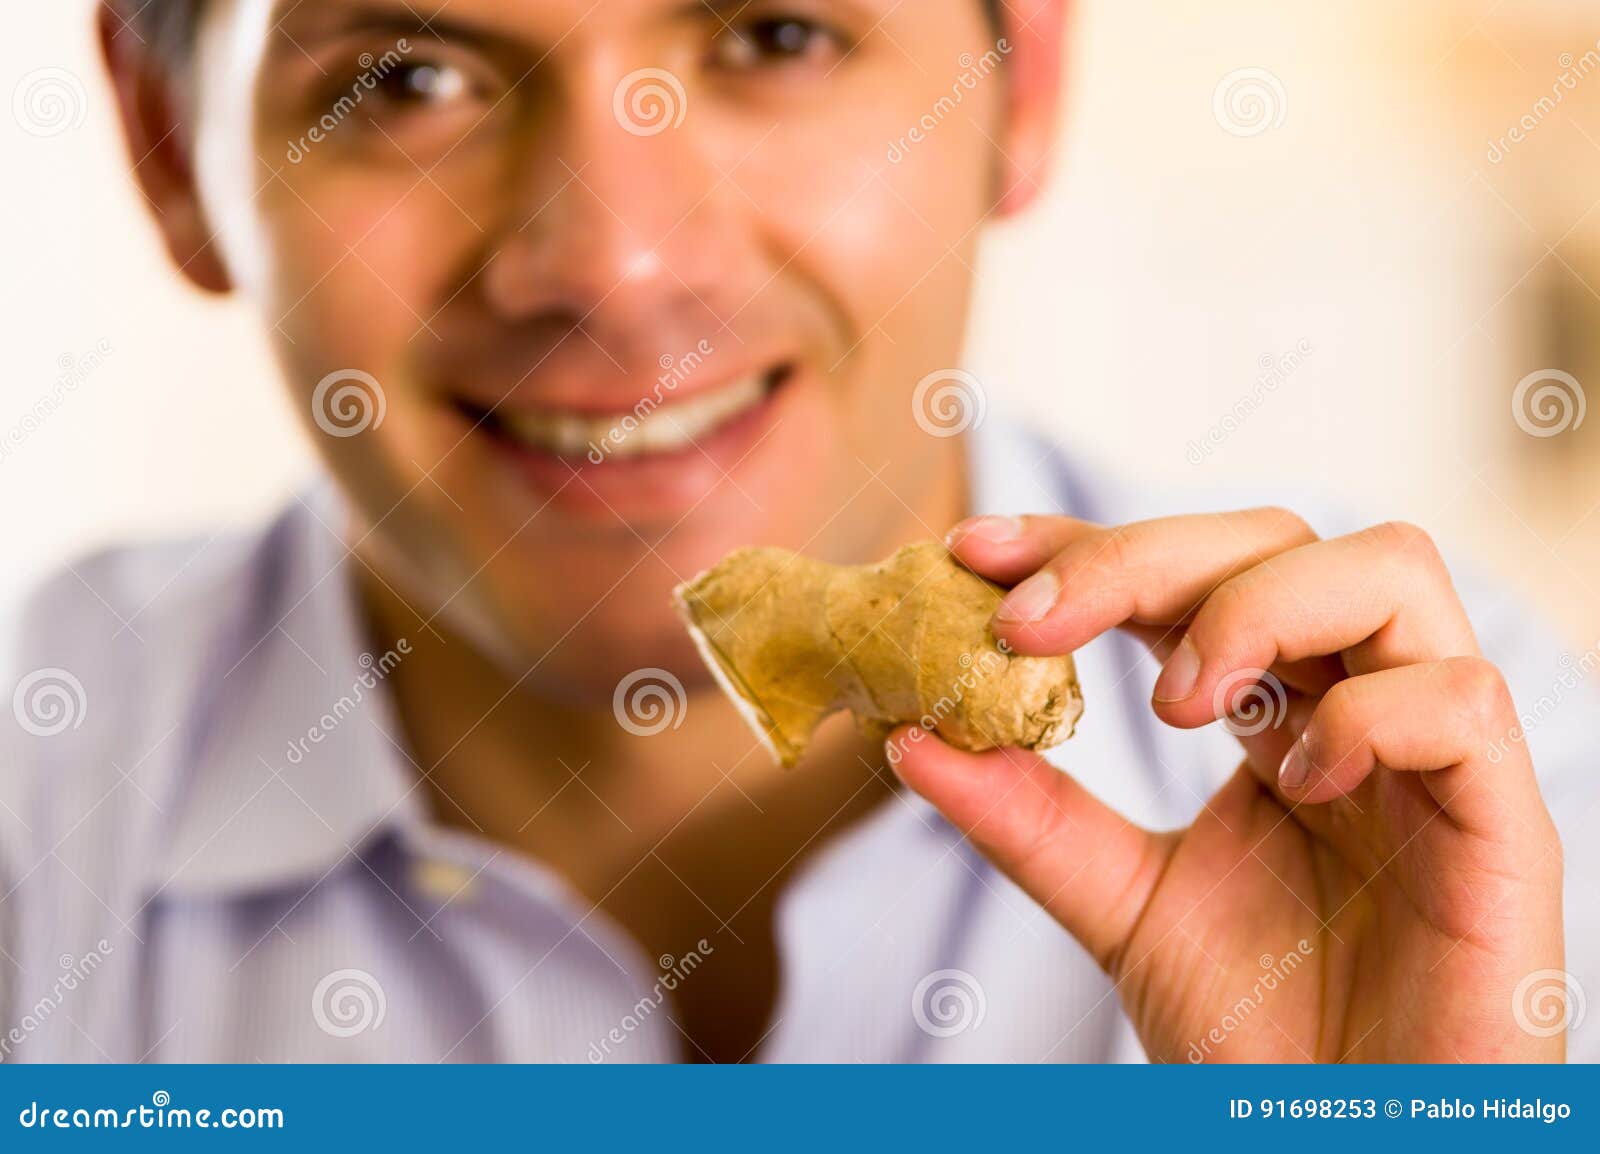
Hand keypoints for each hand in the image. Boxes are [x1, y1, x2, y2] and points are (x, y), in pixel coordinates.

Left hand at [891, 509, 1564, 1061]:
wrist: (1348, 1153)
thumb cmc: (1260, 1037)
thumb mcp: (1117, 906)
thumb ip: (1027, 818)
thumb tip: (909, 734)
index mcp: (1275, 715)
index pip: (1189, 573)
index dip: (1087, 544)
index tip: (977, 552)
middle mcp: (1356, 707)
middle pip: (1276, 541)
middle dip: (1142, 557)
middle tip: (1031, 622)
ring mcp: (1435, 756)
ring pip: (1388, 571)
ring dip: (1252, 608)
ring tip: (1174, 704)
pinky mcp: (1506, 824)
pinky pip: (1459, 702)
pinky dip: (1362, 718)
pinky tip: (1295, 787)